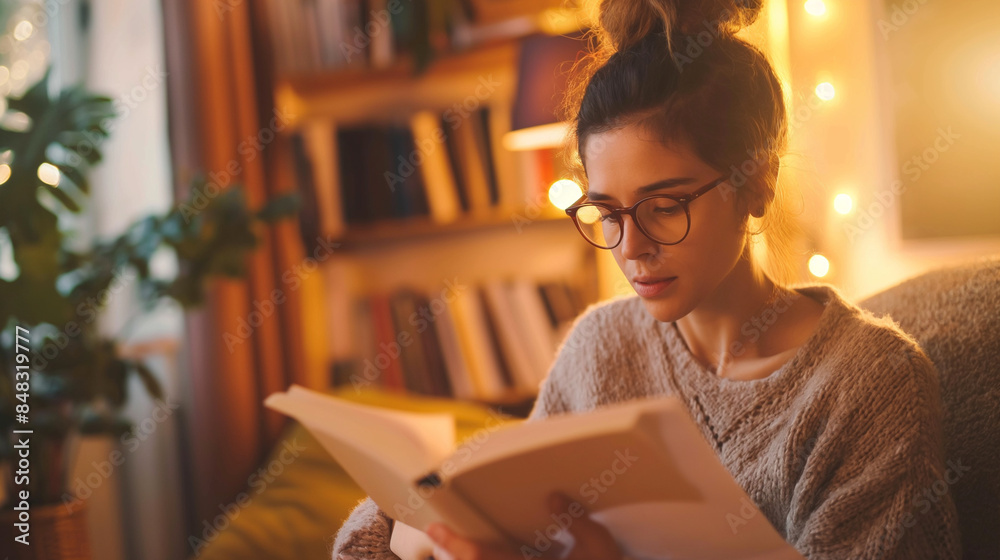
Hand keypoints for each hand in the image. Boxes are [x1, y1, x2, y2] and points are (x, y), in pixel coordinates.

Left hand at [425, 492, 623, 559]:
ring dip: (474, 559)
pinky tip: (487, 554)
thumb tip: (553, 498)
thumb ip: (578, 521)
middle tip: (438, 534)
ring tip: (461, 546)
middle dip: (458, 552)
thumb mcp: (601, 549)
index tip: (435, 529)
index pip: (484, 557)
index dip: (456, 544)